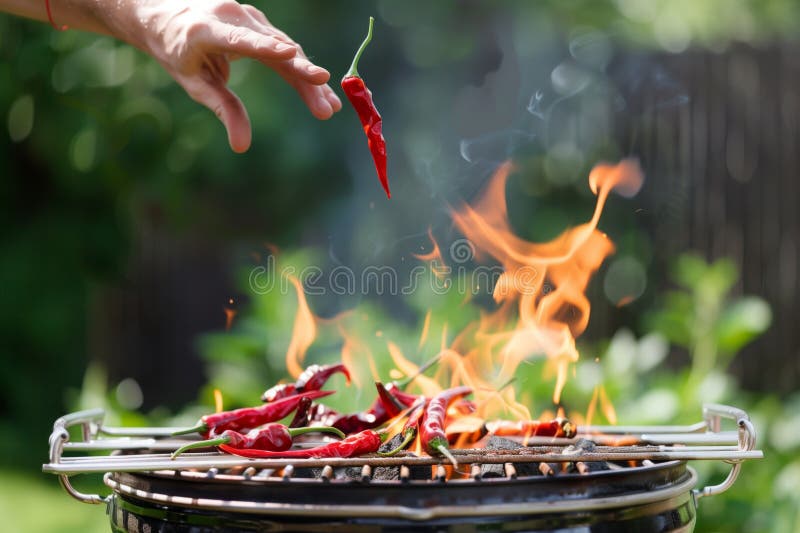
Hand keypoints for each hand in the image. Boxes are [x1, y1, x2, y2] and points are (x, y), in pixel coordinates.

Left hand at [116, 0, 341, 151]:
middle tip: (326, 109)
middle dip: (305, 79)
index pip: (241, 40)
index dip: (267, 48)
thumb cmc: (176, 50)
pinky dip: (303, 70)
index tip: (291, 54)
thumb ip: (222, 109)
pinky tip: (320, 91)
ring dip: (310, 80)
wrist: (166, 14)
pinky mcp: (260, 22)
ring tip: (330, 108)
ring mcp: (250, 16)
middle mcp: (233, 15)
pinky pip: (286, 48)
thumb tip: (243, 147)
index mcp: (207, 29)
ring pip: (288, 50)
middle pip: (278, 50)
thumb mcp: (194, 83)